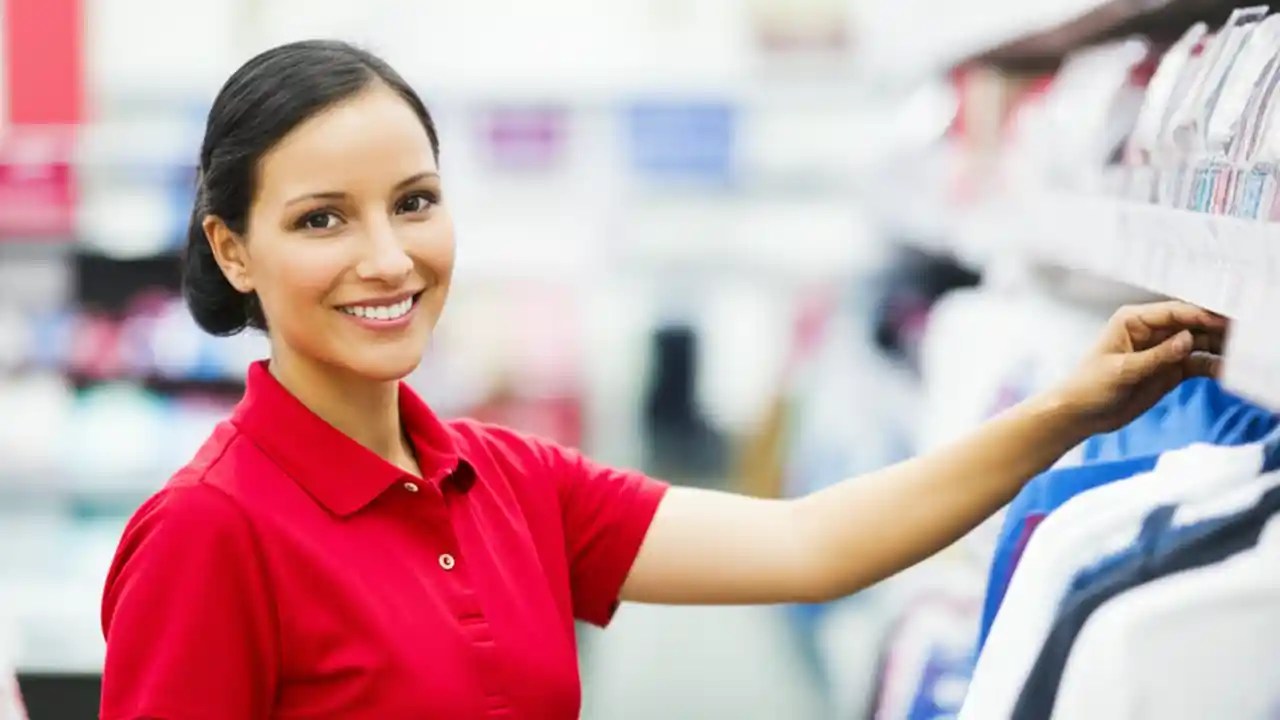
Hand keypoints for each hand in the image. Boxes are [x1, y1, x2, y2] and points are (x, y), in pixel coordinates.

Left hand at [1051, 301, 1226, 436]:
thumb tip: (1188, 339)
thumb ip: (1156, 356)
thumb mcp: (1121, 370)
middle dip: (1217, 329)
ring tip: (1243, 353)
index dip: (1201, 315)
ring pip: (1199, 343)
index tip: (1225, 321)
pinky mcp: (1170, 370)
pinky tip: (1229, 371)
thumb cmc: (1089, 386)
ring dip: (1220, 347)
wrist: (1080, 415)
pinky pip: (1198, 364)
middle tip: (1244, 335)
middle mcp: (1152, 331)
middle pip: (1192, 324)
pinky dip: (1213, 366)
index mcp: (1134, 320)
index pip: (1174, 311)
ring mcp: (1163, 350)